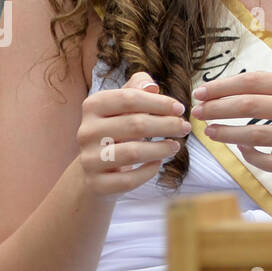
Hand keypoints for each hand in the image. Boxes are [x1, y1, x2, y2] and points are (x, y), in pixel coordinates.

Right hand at [76, 70, 190, 198]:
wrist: (96, 165)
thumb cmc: (118, 127)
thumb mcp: (125, 103)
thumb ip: (138, 88)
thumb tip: (151, 87)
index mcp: (93, 105)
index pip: (129, 98)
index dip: (159, 103)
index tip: (180, 109)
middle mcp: (86, 131)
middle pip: (135, 124)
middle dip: (167, 125)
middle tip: (185, 127)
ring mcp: (88, 159)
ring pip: (132, 153)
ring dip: (161, 149)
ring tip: (175, 146)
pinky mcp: (95, 183)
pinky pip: (128, 179)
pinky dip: (148, 171)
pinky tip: (158, 163)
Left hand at [192, 71, 271, 179]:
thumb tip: (226, 90)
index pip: (253, 81)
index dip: (223, 86)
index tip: (201, 91)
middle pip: (249, 105)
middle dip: (217, 108)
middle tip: (197, 112)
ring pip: (254, 135)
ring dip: (226, 133)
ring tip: (209, 132)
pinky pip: (268, 161)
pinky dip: (249, 155)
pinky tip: (239, 149)